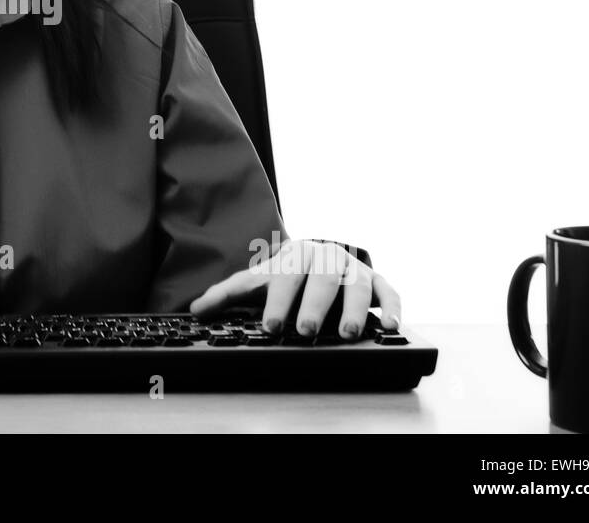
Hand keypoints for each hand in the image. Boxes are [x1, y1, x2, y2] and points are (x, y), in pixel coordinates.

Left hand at [188, 238, 401, 339]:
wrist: (317, 256)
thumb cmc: (286, 274)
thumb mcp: (258, 280)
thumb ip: (227, 294)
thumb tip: (196, 309)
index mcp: (295, 254)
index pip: (285, 277)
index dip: (278, 301)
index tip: (271, 325)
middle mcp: (327, 257)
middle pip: (321, 279)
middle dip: (314, 305)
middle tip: (305, 330)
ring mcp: (353, 269)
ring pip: (357, 284)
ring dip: (355, 308)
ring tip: (349, 333)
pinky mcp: (376, 280)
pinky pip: (389, 291)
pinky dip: (392, 307)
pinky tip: (391, 326)